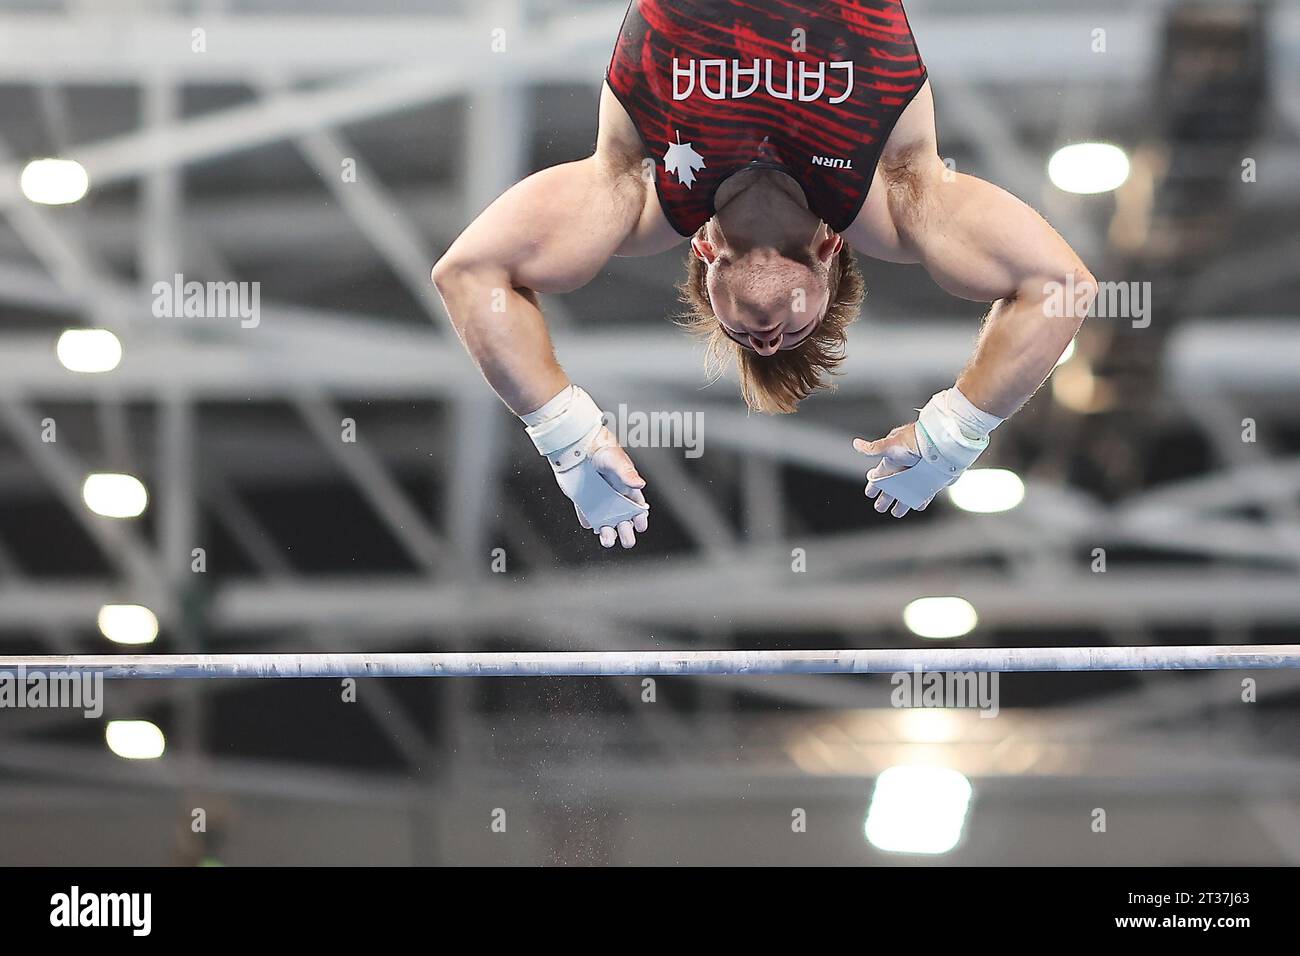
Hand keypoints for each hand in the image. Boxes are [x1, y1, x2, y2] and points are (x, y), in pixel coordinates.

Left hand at [574, 427, 649, 547]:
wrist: (577, 446)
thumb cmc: (600, 449)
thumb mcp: (616, 460)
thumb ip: (627, 473)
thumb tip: (639, 484)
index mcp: (626, 488)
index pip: (637, 508)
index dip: (641, 518)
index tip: (641, 525)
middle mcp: (614, 497)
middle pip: (623, 520)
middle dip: (626, 532)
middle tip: (627, 540)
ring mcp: (598, 501)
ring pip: (606, 523)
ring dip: (608, 533)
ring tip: (608, 540)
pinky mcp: (584, 502)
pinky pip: (587, 516)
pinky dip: (588, 522)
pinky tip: (590, 524)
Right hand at [852, 424, 929, 517]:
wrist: (939, 441)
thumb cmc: (914, 439)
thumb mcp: (891, 444)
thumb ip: (873, 449)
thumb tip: (856, 444)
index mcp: (892, 460)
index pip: (879, 476)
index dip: (874, 485)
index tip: (869, 493)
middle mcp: (904, 468)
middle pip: (892, 487)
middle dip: (885, 498)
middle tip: (880, 507)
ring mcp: (918, 475)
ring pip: (907, 492)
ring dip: (902, 503)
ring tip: (897, 513)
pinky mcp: (932, 479)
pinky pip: (924, 493)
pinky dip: (920, 500)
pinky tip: (918, 506)